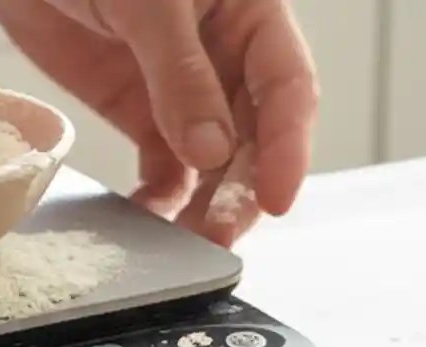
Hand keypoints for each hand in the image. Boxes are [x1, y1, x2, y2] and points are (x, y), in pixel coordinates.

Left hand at [0, 0, 318, 246]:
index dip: (288, 147)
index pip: (288, 88)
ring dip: (202, 204)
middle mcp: (226, 55)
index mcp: (252, 12)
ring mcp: (181, 86)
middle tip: (220, 236)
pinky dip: (157, 197)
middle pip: (253, 137)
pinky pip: (160, 164)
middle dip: (241, 190)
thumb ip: (180, 73)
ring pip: (209, 161)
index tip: (276, 199)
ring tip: (187, 246)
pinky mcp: (137, 107)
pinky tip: (148, 220)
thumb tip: (213, 152)